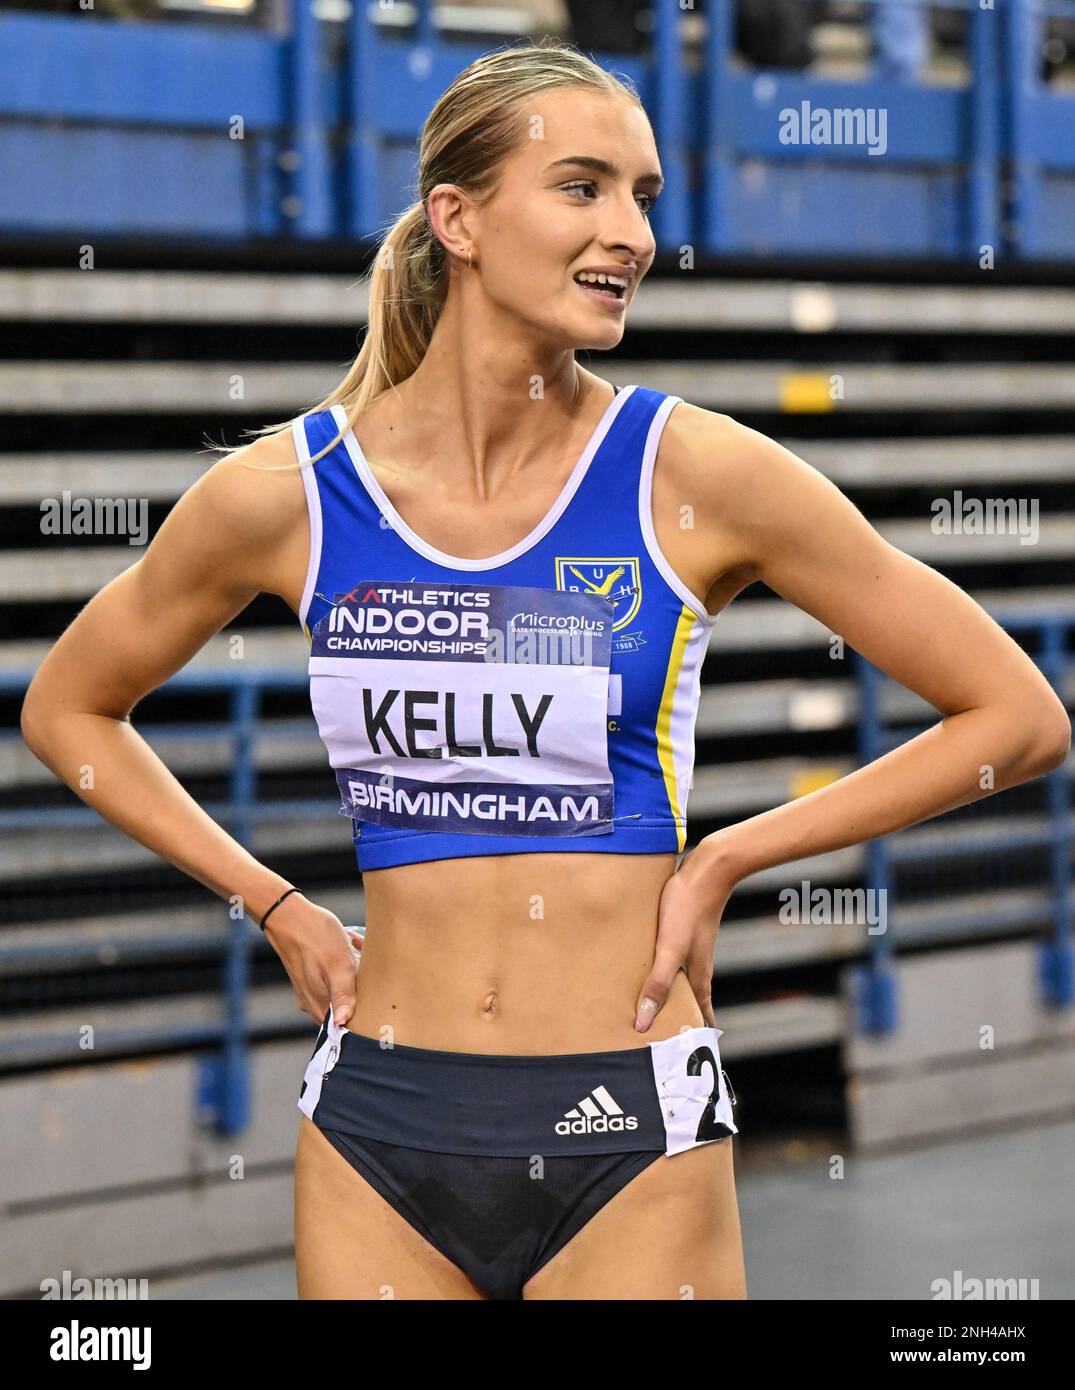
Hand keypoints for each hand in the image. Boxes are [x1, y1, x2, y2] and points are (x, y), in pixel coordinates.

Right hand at [259, 893, 361, 1026]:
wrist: (288, 915)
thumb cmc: (316, 937)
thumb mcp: (337, 965)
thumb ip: (342, 996)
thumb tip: (343, 1025)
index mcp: (319, 1006)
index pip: (346, 1028)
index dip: (364, 1019)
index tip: (378, 1005)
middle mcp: (312, 1003)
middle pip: (344, 1011)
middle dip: (362, 996)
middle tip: (372, 976)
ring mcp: (310, 991)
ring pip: (340, 995)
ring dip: (354, 980)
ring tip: (359, 957)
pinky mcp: (310, 977)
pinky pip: (333, 981)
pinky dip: (344, 969)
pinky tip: (350, 950)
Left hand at [633, 840, 735, 1031]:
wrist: (706, 871)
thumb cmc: (688, 909)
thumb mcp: (669, 950)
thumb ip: (657, 984)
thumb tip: (644, 1023)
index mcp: (698, 974)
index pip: (700, 1011)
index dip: (696, 1030)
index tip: (694, 1049)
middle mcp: (697, 962)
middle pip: (689, 995)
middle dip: (679, 1013)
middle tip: (665, 1030)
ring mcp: (691, 944)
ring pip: (680, 975)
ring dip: (669, 989)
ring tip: (651, 1000)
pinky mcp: (682, 927)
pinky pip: (671, 955)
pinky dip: (661, 966)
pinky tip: (646, 959)